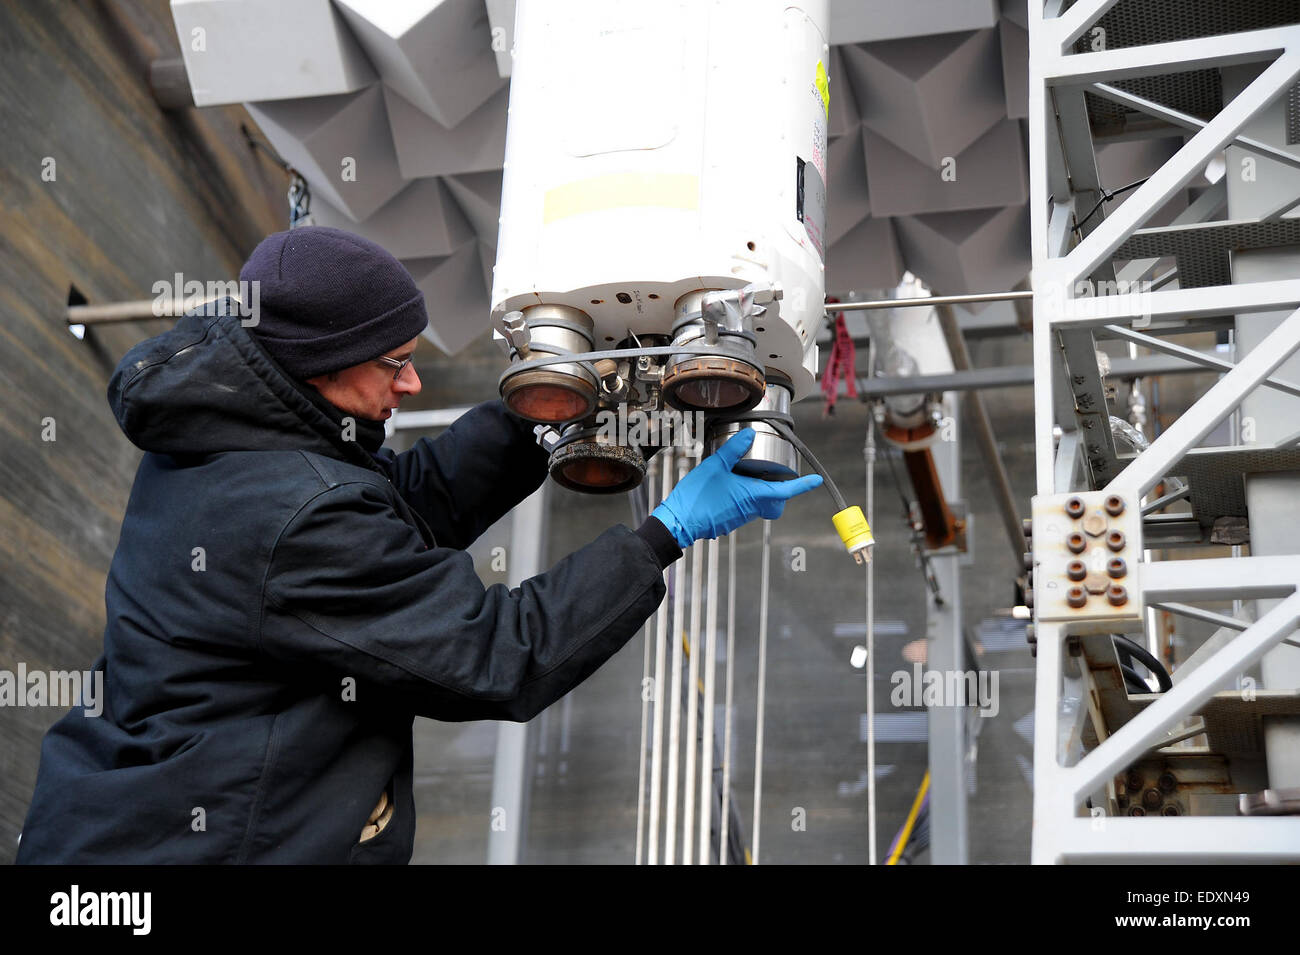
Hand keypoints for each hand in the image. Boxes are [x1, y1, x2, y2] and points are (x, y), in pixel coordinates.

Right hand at [651, 429, 823, 547]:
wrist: (678, 523)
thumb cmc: (697, 496)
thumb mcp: (715, 466)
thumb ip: (733, 449)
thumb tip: (749, 435)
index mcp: (753, 495)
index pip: (786, 491)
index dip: (803, 486)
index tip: (815, 481)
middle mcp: (751, 509)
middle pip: (776, 501)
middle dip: (781, 489)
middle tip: (777, 475)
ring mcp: (740, 517)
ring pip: (760, 504)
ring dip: (760, 491)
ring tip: (747, 474)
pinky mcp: (730, 520)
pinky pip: (745, 508)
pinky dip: (745, 497)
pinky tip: (730, 485)